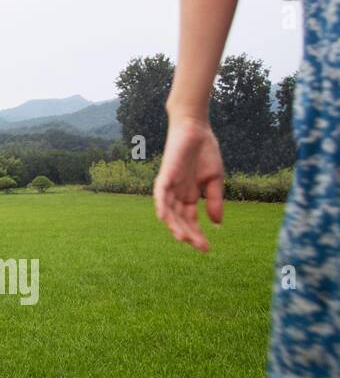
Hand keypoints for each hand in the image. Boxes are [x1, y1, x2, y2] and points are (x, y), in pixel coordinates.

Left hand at [153, 116, 225, 253]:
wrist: (196, 128)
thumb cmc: (205, 152)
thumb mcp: (214, 180)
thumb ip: (215, 200)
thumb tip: (217, 224)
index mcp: (189, 196)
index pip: (190, 220)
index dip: (197, 234)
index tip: (207, 249)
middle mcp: (177, 193)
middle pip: (179, 219)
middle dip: (189, 234)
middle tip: (200, 247)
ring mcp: (170, 185)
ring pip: (168, 211)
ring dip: (175, 225)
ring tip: (184, 239)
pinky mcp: (165, 174)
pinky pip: (160, 193)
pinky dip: (161, 205)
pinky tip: (163, 218)